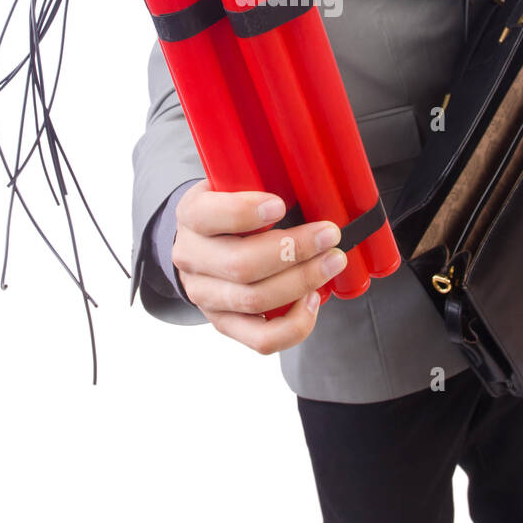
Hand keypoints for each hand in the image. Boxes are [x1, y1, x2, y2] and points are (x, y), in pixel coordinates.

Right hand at [172, 180, 345, 354]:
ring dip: (302, 282)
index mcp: (191, 215)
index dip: (244, 212)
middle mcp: (191, 258)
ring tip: (332, 262)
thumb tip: (312, 183)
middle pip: (240, 265)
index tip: (280, 204)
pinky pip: (261, 339)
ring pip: (254, 300)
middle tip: (329, 235)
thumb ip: (258, 184)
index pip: (209, 216)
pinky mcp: (223, 324)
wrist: (201, 244)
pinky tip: (313, 300)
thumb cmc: (230, 210)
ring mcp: (205, 296)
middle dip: (293, 251)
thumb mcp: (231, 186)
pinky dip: (294, 324)